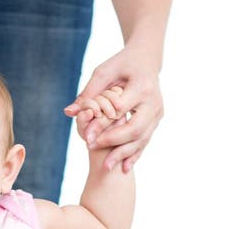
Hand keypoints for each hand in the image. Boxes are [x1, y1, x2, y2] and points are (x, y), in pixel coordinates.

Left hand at [64, 45, 163, 172]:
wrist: (146, 60)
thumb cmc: (121, 64)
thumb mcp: (103, 73)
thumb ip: (87, 94)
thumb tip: (69, 112)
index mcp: (141, 87)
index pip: (119, 111)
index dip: (101, 125)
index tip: (85, 138)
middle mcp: (154, 101)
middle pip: (134, 129)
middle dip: (113, 144)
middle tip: (93, 151)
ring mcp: (158, 112)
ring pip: (141, 138)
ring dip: (123, 154)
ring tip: (106, 167)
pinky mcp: (157, 119)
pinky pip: (145, 140)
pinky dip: (135, 154)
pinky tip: (124, 168)